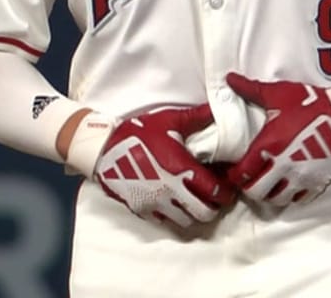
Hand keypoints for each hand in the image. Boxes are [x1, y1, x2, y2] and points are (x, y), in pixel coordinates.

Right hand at [91, 104, 236, 228]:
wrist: (103, 149)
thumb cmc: (137, 133)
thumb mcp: (167, 120)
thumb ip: (195, 117)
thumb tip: (215, 109)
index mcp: (182, 170)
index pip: (215, 192)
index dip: (226, 191)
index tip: (227, 186)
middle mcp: (172, 192)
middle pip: (205, 213)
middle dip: (214, 206)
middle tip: (214, 196)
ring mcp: (157, 204)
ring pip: (187, 221)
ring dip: (195, 213)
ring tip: (195, 200)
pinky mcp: (143, 210)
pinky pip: (165, 221)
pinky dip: (174, 215)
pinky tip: (174, 202)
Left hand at [224, 71, 330, 206]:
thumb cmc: (313, 103)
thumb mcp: (279, 93)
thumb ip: (251, 89)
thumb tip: (230, 80)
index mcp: (269, 146)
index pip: (242, 172)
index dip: (234, 175)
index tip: (233, 171)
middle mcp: (283, 166)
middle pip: (256, 192)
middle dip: (249, 187)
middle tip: (249, 179)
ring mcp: (301, 177)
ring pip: (277, 199)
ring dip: (269, 193)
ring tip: (268, 183)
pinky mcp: (318, 183)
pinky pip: (299, 199)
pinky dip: (290, 195)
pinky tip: (289, 184)